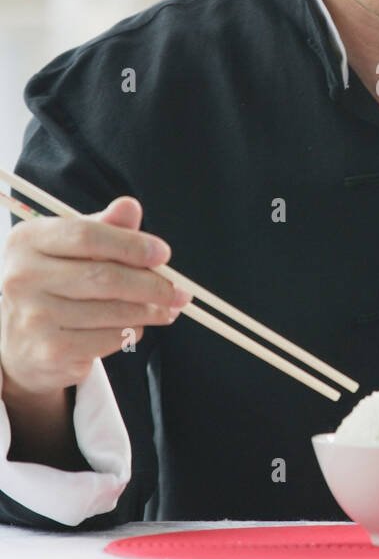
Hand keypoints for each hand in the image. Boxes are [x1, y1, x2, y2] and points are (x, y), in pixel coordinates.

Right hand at [0, 196, 190, 396]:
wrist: (19, 341)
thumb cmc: (52, 284)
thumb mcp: (70, 247)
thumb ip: (103, 227)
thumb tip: (130, 207)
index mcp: (28, 241)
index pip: (87, 236)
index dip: (132, 244)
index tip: (163, 253)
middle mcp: (23, 277)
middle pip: (105, 277)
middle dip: (153, 285)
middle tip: (180, 291)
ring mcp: (34, 317)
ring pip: (113, 312)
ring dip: (150, 311)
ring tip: (166, 309)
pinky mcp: (50, 351)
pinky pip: (109, 339)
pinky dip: (130, 332)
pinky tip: (132, 326)